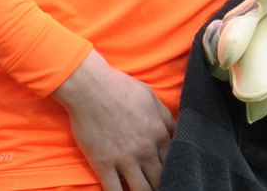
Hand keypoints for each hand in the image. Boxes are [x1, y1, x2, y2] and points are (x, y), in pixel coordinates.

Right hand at [52, 50, 174, 190]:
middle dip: (160, 186)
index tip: (168, 175)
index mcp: (159, 134)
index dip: (171, 171)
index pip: (173, 163)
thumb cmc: (120, 87)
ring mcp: (124, 159)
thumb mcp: (151, 96)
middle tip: (156, 186)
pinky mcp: (103, 164)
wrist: (89, 86)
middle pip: (160, 181)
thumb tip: (177, 131)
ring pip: (142, 190)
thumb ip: (166, 117)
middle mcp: (145, 151)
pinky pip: (114, 190)